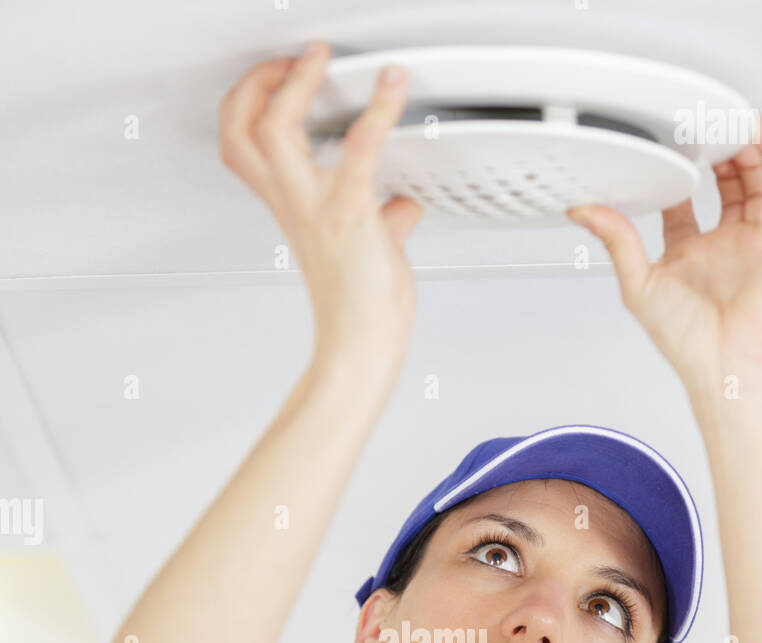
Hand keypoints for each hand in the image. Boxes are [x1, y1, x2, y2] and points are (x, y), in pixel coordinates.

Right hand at [219, 43, 424, 363]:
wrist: (364, 344)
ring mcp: (318, 206)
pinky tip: (392, 85)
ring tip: (319, 60)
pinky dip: (379, 109)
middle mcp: (295, 202)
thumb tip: (402, 207)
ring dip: (294, 84)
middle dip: (256, 83)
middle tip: (289, 62)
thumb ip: (386, 221)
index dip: (250, 102)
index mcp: (291, 206)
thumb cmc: (363, 307)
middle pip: (240, 130)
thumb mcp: (372, 250)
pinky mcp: (351, 213)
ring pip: (272, 132)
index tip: (277, 76)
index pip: (243, 145)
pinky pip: (360, 149)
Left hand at [566, 135, 761, 391]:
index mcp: (685, 255)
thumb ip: (616, 241)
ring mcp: (748, 241)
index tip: (668, 146)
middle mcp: (719, 246)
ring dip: (744, 149)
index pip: (683, 204)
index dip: (677, 173)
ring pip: (752, 182)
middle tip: (702, 123)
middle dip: (715, 152)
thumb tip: (584, 211)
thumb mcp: (637, 284)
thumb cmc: (687, 341)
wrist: (726, 363)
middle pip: (723, 186)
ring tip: (730, 120)